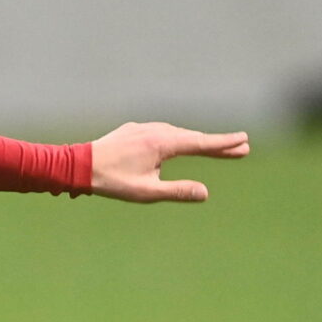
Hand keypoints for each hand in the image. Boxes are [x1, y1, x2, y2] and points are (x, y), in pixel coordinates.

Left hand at [90, 121, 249, 202]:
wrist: (77, 165)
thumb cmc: (112, 181)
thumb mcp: (147, 192)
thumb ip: (177, 191)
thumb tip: (205, 193)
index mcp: (163, 143)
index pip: (201, 143)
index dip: (224, 143)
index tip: (244, 141)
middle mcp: (156, 131)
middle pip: (193, 137)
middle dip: (217, 144)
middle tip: (242, 148)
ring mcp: (144, 128)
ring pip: (178, 134)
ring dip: (197, 141)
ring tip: (217, 148)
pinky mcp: (133, 130)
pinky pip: (162, 133)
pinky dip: (177, 138)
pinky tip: (180, 144)